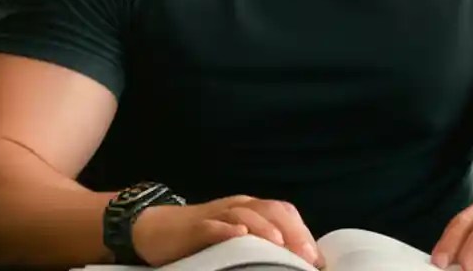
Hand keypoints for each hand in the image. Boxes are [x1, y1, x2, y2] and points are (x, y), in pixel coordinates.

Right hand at [132, 195, 324, 267]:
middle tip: (306, 256)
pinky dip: (225, 229)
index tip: (317, 259)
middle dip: (292, 231)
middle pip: (271, 210)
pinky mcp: (194, 227)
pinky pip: (212, 225)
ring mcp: (216, 215)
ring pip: (245, 214)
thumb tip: (296, 264)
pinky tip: (238, 236)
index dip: (302, 232)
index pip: (284, 212)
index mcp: (251, 209)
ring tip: (280, 244)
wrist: (156, 229)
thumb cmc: (202, 239)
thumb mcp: (236, 239)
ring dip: (264, 228)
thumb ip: (262, 245)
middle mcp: (237, 207)